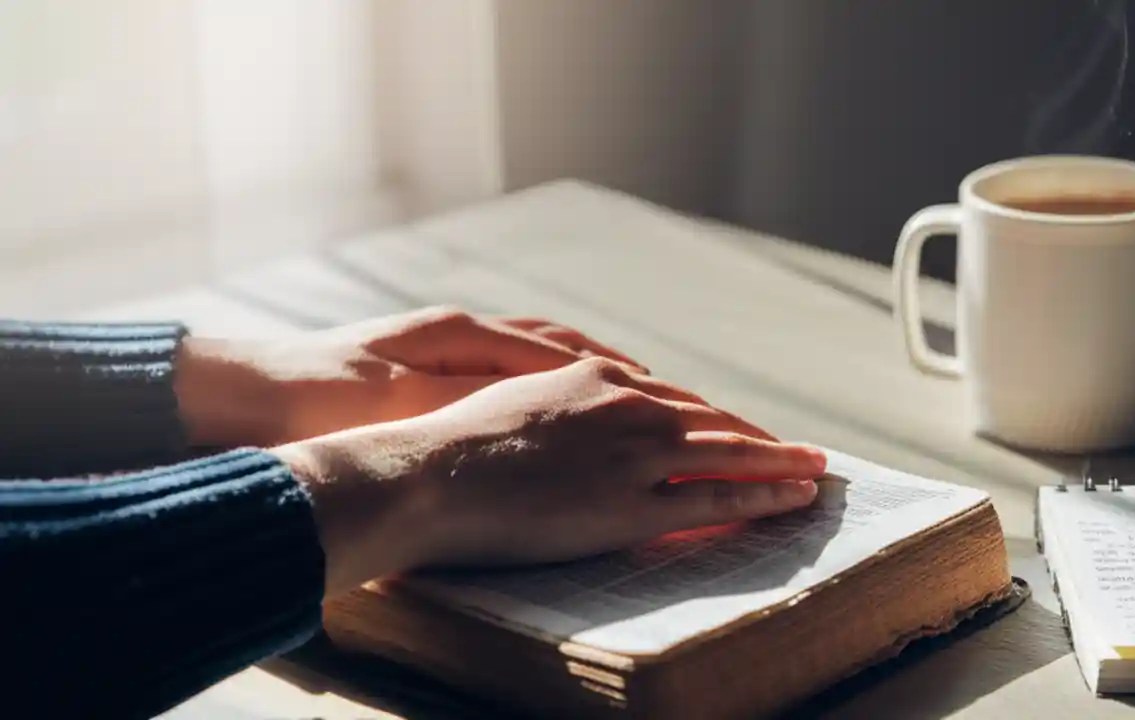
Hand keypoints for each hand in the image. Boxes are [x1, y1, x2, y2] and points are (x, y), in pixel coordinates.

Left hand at [175, 307, 646, 446]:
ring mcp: (443, 344)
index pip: (558, 350)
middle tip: (662, 391)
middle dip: (612, 366)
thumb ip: (476, 400)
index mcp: (460, 334)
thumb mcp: (403, 404)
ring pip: (535, 349)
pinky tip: (558, 399)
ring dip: (584, 368)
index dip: (613, 375)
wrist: (243, 396)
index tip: (659, 396)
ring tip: (628, 389)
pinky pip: (506, 367)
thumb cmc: (320, 402)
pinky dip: (545, 378)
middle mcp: (460, 330)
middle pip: (558, 341)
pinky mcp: (423, 365)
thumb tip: (543, 402)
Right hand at [272, 358, 823, 593]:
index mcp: (594, 380)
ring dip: (779, 461)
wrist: (430, 472)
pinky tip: (793, 496)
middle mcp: (626, 406)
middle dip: (761, 436)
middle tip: (799, 448)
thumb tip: (570, 431)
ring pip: (729, 452)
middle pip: (712, 420)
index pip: (672, 398)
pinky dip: (763, 495)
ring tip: (815, 469)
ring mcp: (635, 452)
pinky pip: (716, 497)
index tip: (739, 427)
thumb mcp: (513, 405)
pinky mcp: (635, 500)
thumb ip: (557, 412)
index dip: (712, 416)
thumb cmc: (453, 446)